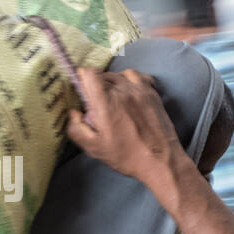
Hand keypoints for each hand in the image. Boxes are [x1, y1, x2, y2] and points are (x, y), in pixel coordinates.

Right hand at [65, 68, 187, 184]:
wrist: (160, 160)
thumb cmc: (126, 156)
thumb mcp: (94, 148)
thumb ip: (76, 128)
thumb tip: (74, 112)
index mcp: (105, 103)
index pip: (90, 74)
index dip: (82, 77)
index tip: (81, 88)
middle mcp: (122, 91)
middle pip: (103, 75)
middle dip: (95, 86)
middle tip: (97, 104)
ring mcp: (139, 89)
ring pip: (118, 74)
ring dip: (111, 82)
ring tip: (112, 98)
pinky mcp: (151, 92)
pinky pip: (136, 76)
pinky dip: (129, 80)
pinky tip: (128, 92)